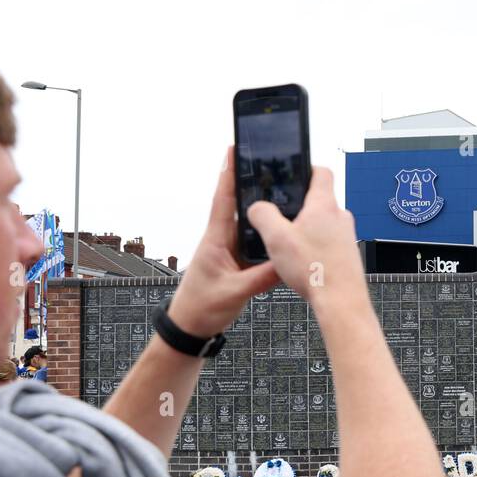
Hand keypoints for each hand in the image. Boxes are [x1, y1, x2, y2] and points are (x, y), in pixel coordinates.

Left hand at [170, 148, 279, 334]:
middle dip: (249, 180)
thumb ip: (262, 277)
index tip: (235, 149)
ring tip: (278, 188)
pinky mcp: (236, 262)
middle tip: (264, 160)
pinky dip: (265, 232)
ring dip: (260, 206)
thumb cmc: (201, 308)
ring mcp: (229, 250)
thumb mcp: (235, 293)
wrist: (190, 328)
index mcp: (216, 241)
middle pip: (237, 204)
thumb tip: (287, 261)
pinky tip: (279, 228)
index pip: (223, 200)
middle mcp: (221, 240)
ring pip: (247, 223)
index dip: (229, 173)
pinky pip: (254, 241)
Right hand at [246, 164, 365, 307]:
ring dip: (306, 229)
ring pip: (323, 223)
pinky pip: (328, 241)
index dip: (306, 168)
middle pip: (319, 200)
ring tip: (289, 244)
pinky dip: (315, 246)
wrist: (341, 301)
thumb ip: (263, 215)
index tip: (293, 173)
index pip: (321, 172)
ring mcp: (347, 236)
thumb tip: (258, 207)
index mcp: (324, 205)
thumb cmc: (315, 270)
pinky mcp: (347, 253)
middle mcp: (341, 217)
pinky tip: (302, 261)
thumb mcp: (276, 239)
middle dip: (300, 205)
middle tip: (281, 216)